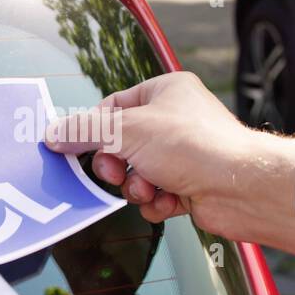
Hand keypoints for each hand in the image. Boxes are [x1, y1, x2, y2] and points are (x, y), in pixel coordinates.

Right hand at [45, 72, 294, 254]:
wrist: (241, 186)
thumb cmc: (192, 145)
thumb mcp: (126, 131)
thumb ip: (85, 132)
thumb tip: (53, 134)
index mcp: (165, 92)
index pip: (112, 107)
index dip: (92, 130)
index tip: (71, 149)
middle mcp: (175, 120)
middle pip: (121, 144)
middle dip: (116, 165)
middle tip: (117, 173)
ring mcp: (183, 154)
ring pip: (136, 174)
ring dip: (136, 187)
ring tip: (151, 190)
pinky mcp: (190, 185)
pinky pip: (155, 195)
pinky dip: (157, 202)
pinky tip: (171, 202)